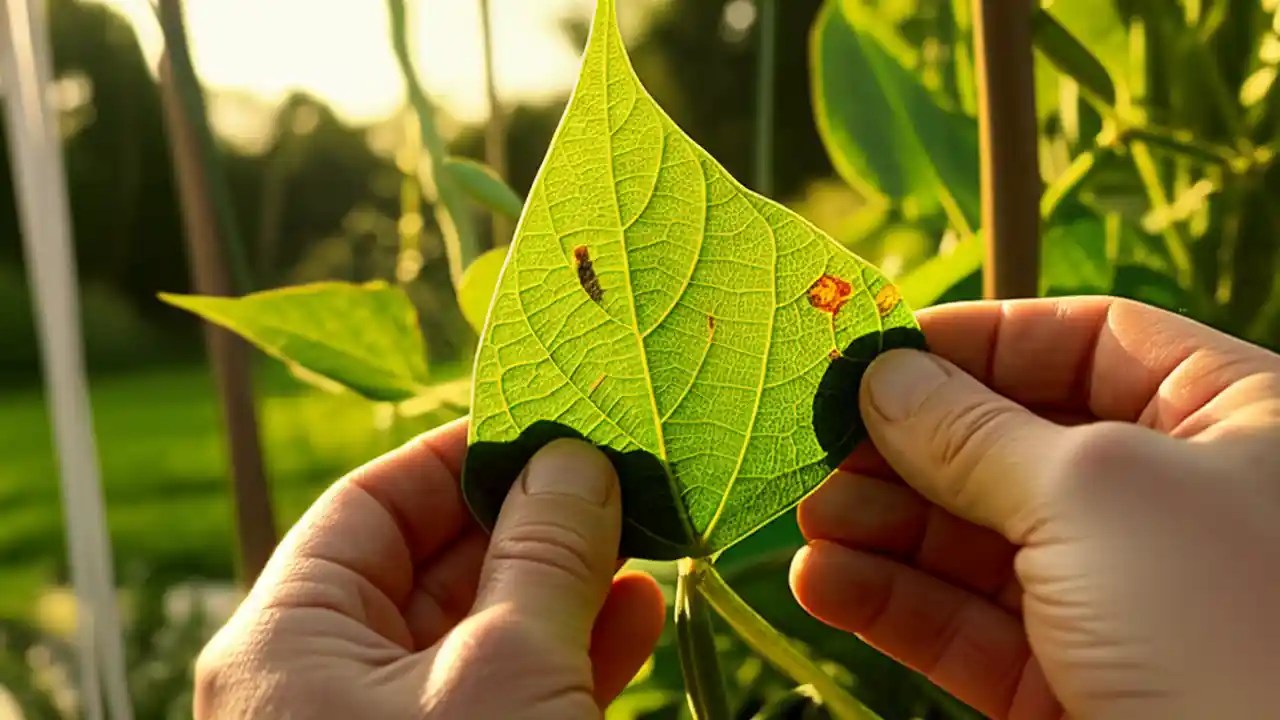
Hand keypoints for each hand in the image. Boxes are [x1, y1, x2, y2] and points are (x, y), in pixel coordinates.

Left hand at [194, 423, 664, 718]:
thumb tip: (574, 459)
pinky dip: (572, 649)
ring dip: (564, 579)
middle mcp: (322, 682)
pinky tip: (639, 611)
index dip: (463, 454)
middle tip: (618, 470)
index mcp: (288, 640)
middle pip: (429, 561)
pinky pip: (507, 691)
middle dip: (530, 516)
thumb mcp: (507, 674)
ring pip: (479, 628)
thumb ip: (542, 555)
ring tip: (644, 531)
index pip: (372, 504)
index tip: (554, 420)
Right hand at [791, 297, 1279, 718]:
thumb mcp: (1095, 495)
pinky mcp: (1074, 680)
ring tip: (809, 514)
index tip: (874, 350)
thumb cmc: (1230, 624)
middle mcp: (1174, 501)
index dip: (976, 339)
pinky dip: (892, 602)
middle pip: (1012, 441)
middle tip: (818, 438)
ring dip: (883, 525)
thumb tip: (880, 375)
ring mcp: (1122, 596)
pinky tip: (823, 581)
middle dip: (908, 443)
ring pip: (978, 539)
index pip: (1087, 339)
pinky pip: (970, 626)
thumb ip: (974, 433)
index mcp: (1230, 418)